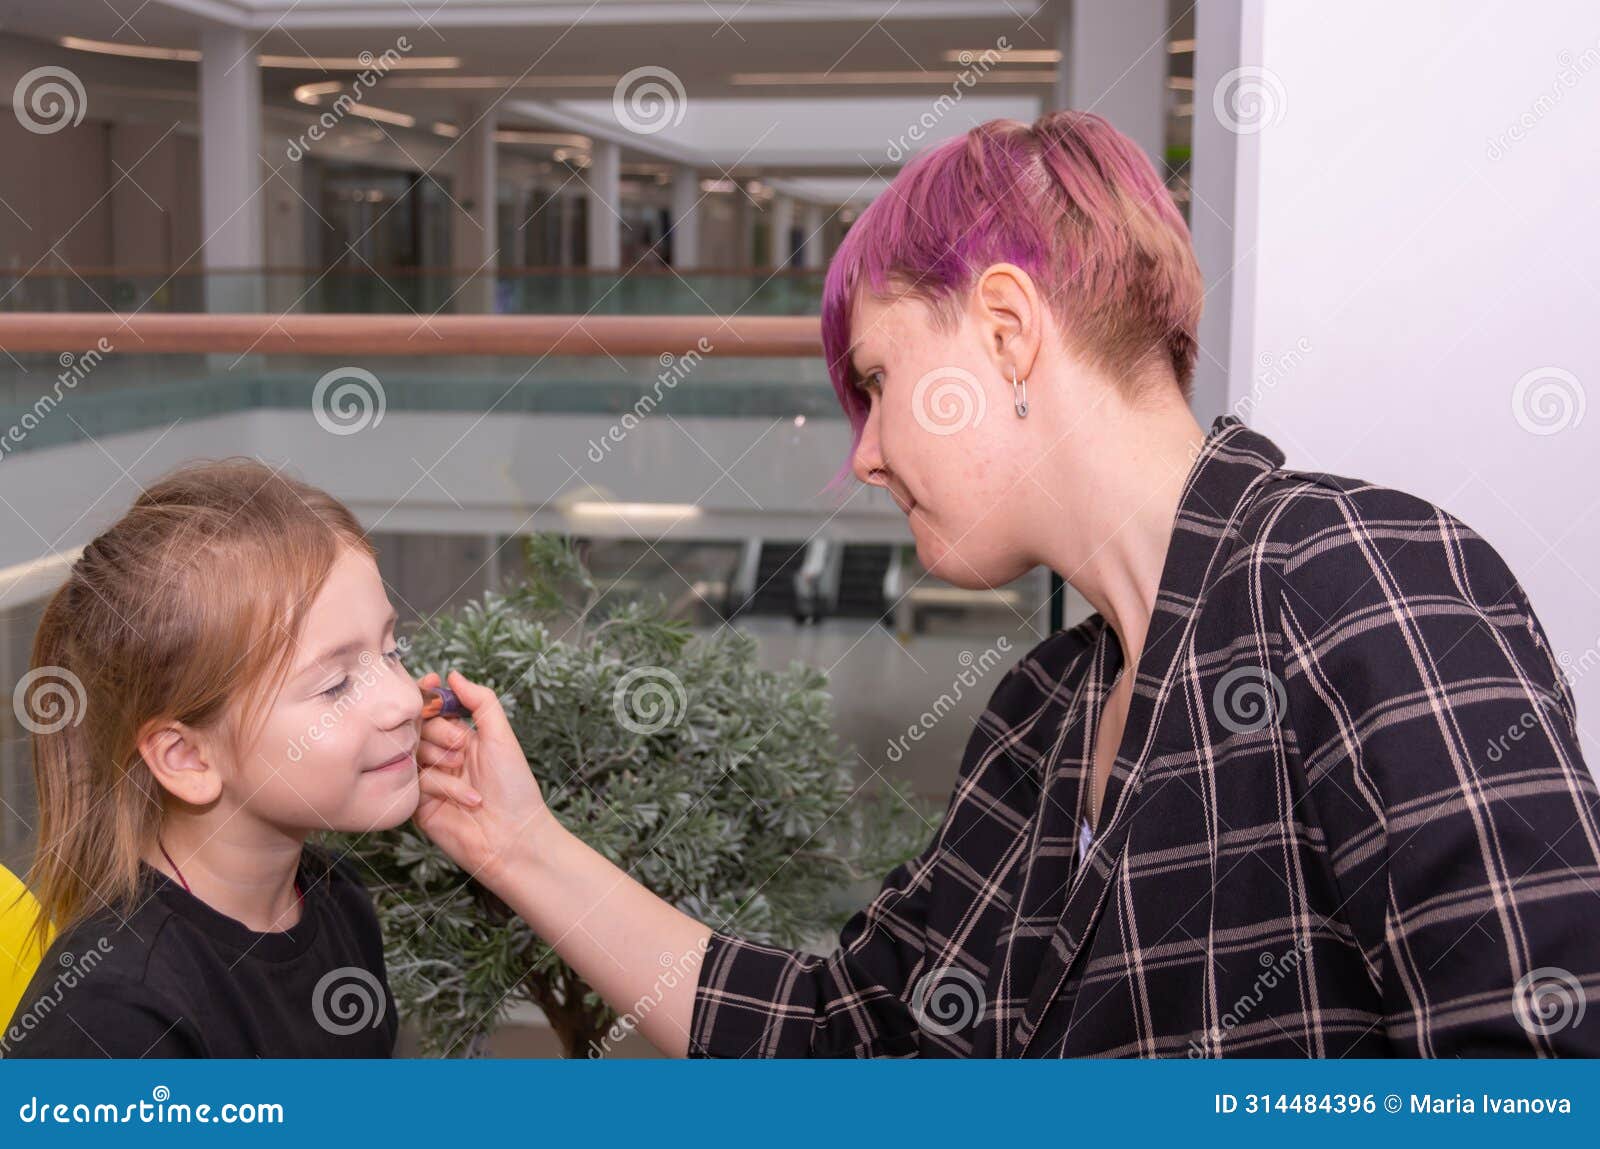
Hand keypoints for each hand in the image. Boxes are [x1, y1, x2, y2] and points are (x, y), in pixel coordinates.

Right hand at [413, 670, 552, 886]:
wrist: (514, 838)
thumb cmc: (515, 788)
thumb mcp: (502, 736)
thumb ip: (480, 701)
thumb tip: (453, 674)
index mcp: (464, 736)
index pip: (434, 707)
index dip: (429, 695)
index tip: (430, 683)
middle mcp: (443, 755)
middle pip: (419, 726)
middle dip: (440, 731)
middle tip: (462, 748)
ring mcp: (429, 779)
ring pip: (413, 752)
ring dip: (442, 760)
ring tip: (466, 776)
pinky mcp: (418, 804)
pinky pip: (415, 781)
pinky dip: (442, 786)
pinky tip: (465, 799)